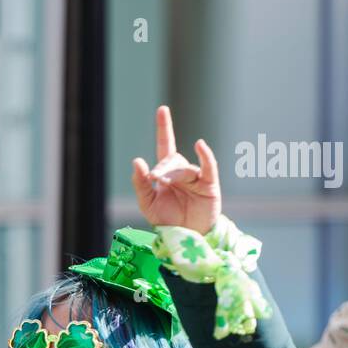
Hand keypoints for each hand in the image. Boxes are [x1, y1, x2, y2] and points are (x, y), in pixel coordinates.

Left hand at [130, 106, 221, 234]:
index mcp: (166, 173)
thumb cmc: (168, 220)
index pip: (165, 145)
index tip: (162, 110)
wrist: (185, 238)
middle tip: (155, 179)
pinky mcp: (209, 185)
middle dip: (162, 167)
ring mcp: (197, 177)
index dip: (164, 128)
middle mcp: (182, 172)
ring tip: (164, 183)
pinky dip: (205, 155)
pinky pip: (208, 166)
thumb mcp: (148, 203)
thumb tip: (137, 161)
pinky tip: (200, 145)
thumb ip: (141, 183)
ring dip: (174, 174)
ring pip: (184, 168)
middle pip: (171, 160)